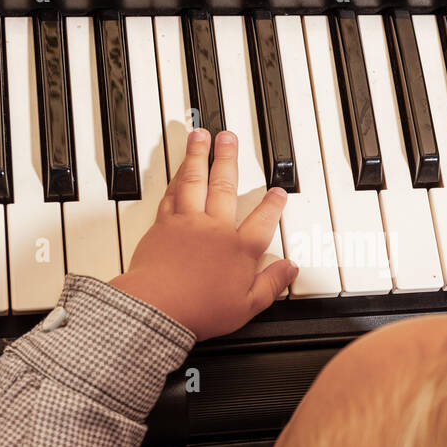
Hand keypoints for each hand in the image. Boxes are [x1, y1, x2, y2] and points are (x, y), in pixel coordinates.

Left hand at [109, 129, 297, 340]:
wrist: (157, 308)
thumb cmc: (199, 310)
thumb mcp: (247, 306)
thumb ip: (271, 284)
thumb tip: (289, 270)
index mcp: (239, 249)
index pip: (262, 221)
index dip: (272, 204)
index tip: (277, 192)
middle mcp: (214, 229)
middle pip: (225, 186)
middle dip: (229, 160)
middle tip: (229, 139)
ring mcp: (187, 224)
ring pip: (195, 181)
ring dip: (199, 156)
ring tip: (201, 136)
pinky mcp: (162, 226)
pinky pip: (171, 195)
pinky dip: (176, 179)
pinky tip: (179, 169)